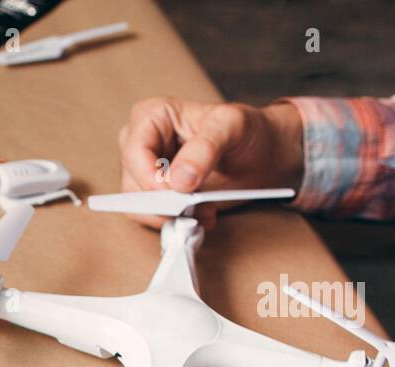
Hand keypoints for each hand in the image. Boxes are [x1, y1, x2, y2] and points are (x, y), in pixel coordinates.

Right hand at [117, 97, 304, 226]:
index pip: (135, 153)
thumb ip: (205, 149)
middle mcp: (140, 142)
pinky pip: (150, 216)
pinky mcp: (153, 193)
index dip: (151, 179)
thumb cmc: (247, 132)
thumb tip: (177, 181)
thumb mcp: (232, 128)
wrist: (261, 155)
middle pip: (133, 183)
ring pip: (138, 205)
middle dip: (164, 201)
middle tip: (197, 205)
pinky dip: (175, 222)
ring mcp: (144, 170)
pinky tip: (201, 215)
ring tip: (204, 210)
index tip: (179, 193)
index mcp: (152, 115)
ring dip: (171, 215)